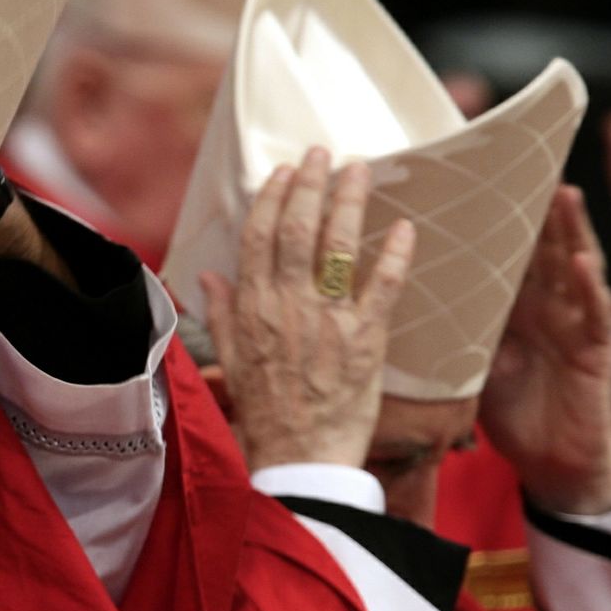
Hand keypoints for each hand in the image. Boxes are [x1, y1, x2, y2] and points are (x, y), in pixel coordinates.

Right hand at [202, 149, 415, 470]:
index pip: (257, 238)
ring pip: (337, 248)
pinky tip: (405, 227)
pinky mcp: (364, 340)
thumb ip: (223, 315)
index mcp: (253, 309)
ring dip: (349, 204)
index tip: (281, 172)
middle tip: (321, 153)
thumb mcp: (232, 361)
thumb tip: (206, 277)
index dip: (270, 199)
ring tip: (359, 170)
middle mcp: (287, 307)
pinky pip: (382, 288)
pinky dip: (394, 255)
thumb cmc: (266, 412)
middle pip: (296, 231)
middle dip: (309, 186)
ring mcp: (326, 321)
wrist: (299, 457)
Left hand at [480, 186, 610, 512]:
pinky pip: (593, 312)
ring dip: (568, 231)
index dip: (489, 220)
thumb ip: (452, 327)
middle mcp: (545, 306)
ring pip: (571, 267)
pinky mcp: (594, 350)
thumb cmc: (513, 409)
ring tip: (560, 192)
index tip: (467, 180)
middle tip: (520, 162)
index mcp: (512, 306)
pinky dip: (587, 285)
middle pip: (538, 248)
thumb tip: (396, 298)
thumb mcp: (472, 363)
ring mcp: (573, 323)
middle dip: (531, 208)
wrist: (552, 461)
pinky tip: (580, 260)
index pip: (500, 253)